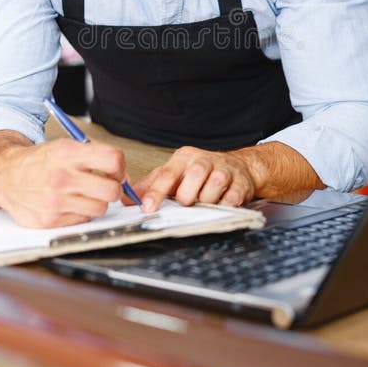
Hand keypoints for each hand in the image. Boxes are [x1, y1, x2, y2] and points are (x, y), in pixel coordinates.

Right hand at [0, 133, 127, 227]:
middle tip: (105, 186)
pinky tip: (68, 203)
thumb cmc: (40, 161)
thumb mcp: (65, 146)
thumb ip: (94, 156)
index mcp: (68, 153)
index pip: (113, 160)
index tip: (116, 171)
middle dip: (113, 188)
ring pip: (100, 208)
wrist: (6, 176)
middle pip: (111, 190)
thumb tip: (123, 175)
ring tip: (83, 193)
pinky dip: (80, 212)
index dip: (120, 167)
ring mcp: (55, 201)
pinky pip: (82, 220)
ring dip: (96, 202)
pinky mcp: (49, 220)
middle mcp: (62, 177)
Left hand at [134, 146, 257, 212]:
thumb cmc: (198, 173)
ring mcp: (224, 170)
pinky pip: (232, 197)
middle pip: (194, 178)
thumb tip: (126, 198)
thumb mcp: (173, 173)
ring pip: (214, 187)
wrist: (235, 166)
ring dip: (207, 201)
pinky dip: (225, 204)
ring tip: (204, 203)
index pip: (167, 174)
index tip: (147, 208)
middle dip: (188, 196)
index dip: (156, 192)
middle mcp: (203, 161)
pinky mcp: (241, 182)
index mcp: (183, 158)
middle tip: (187, 203)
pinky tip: (221, 204)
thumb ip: (150, 185)